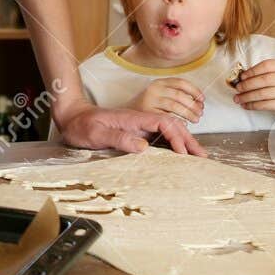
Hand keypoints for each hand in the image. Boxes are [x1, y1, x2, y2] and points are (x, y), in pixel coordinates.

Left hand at [55, 100, 204, 155]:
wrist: (71, 117)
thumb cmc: (81, 126)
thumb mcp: (97, 133)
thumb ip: (119, 138)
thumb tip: (144, 146)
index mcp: (134, 118)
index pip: (163, 124)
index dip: (176, 137)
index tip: (183, 154)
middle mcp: (140, 121)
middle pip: (171, 126)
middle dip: (188, 140)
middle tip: (203, 157)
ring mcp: (139, 127)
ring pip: (168, 132)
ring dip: (184, 143)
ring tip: (198, 157)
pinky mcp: (135, 133)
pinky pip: (159, 138)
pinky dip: (173, 145)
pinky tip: (179, 155)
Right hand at [130, 77, 203, 122]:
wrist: (123, 115)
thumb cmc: (146, 108)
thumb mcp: (159, 95)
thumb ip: (174, 95)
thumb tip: (197, 103)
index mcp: (159, 82)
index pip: (181, 83)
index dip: (194, 90)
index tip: (202, 99)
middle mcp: (153, 89)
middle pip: (180, 95)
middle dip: (193, 105)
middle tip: (200, 113)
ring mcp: (149, 100)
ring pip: (175, 106)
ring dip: (189, 113)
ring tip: (195, 119)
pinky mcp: (147, 113)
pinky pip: (167, 117)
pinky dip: (177, 121)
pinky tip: (183, 125)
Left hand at [232, 59, 274, 113]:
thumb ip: (264, 73)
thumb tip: (241, 78)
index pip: (267, 65)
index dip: (252, 70)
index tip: (242, 76)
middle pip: (264, 80)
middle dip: (247, 84)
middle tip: (237, 88)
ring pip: (263, 94)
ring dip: (247, 97)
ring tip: (237, 98)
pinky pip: (265, 105)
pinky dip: (253, 105)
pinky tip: (245, 106)